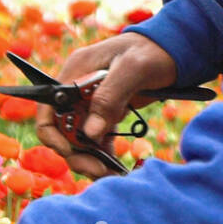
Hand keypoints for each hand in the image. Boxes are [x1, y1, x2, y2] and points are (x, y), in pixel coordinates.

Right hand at [36, 32, 177, 179]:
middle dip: (76, 154)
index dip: (54, 135)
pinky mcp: (107, 112)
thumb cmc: (151, 51)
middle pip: (62, 130)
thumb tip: (89, 133)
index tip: (72, 151)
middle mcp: (77, 90)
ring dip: (90, 159)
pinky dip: (103, 154)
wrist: (174, 49)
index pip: (48, 110)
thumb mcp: (132, 69)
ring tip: (109, 174)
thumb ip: (109, 98)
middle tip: (98, 170)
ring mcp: (91, 103)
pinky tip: (114, 166)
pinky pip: (97, 139)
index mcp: (74, 73)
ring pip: (79, 139)